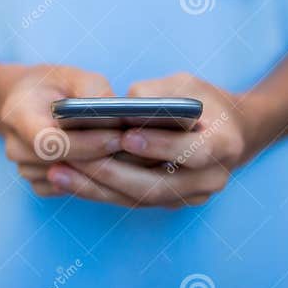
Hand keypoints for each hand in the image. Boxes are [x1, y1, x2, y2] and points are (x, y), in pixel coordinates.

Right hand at [0, 65, 125, 196]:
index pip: (48, 141)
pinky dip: (91, 180)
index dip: (84, 144)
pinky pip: (68, 189)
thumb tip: (118, 111)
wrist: (29, 100)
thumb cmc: (56, 85)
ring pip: (68, 180)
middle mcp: (15, 146)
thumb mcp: (73, 75)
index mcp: (18, 113)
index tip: (117, 137)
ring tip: (133, 156)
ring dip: (100, 171)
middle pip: (60, 164)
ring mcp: (24, 169)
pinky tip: (112, 164)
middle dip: (101, 158)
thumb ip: (93, 90)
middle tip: (138, 150)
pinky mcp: (38, 183)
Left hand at [47, 73, 251, 207]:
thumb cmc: (204, 101)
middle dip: (112, 174)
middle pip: (158, 186)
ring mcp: (191, 197)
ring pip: (140, 199)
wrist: (229, 130)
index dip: (160, 147)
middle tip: (74, 160)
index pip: (193, 152)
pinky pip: (132, 200)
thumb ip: (160, 93)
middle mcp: (211, 179)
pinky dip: (101, 190)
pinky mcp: (170, 202)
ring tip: (59, 172)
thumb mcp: (188, 85)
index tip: (127, 138)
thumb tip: (124, 104)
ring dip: (97, 188)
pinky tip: (70, 179)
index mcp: (224, 145)